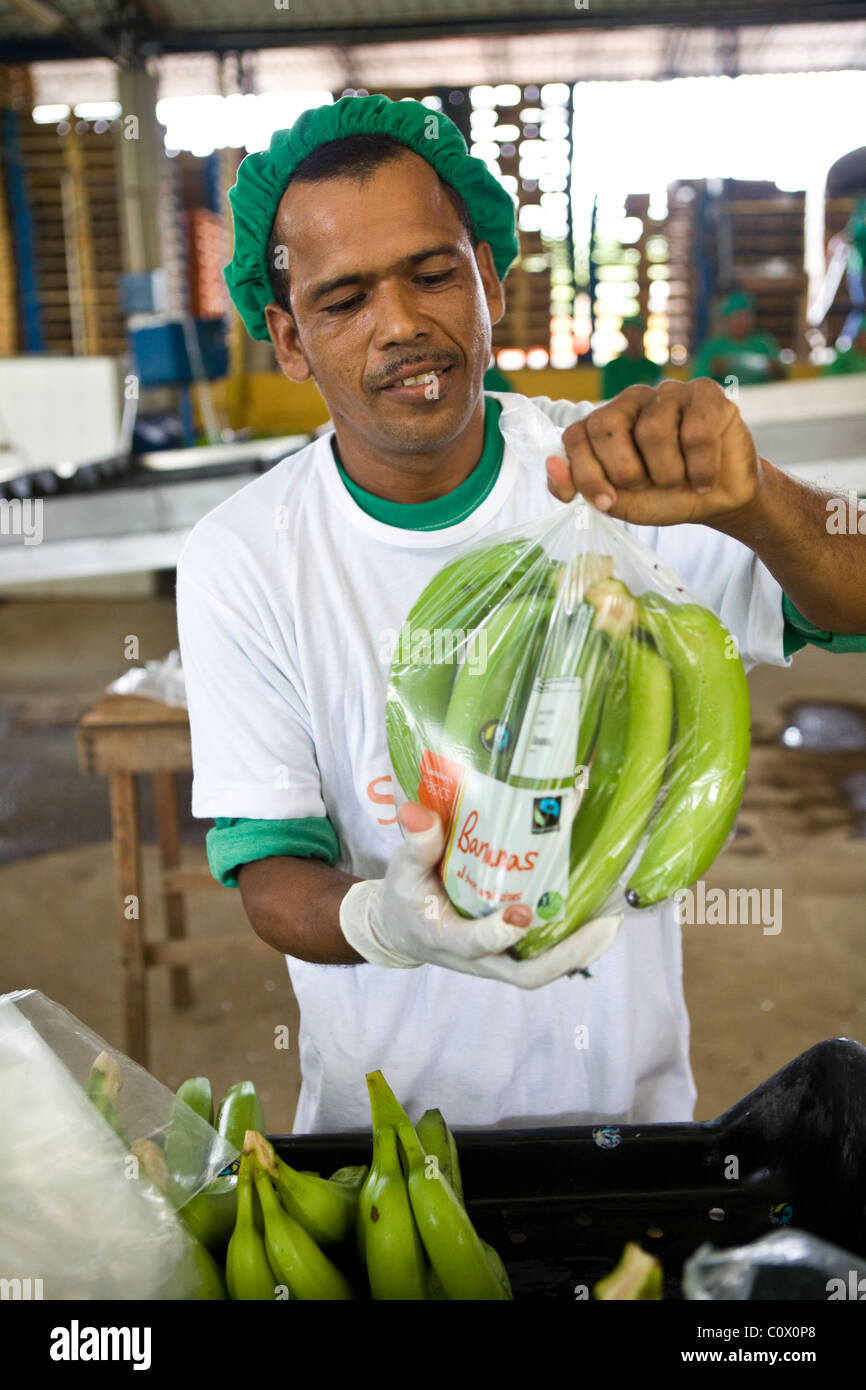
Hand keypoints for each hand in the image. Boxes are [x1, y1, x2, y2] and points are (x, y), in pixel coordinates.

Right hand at [338, 803, 622, 988]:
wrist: (400, 928)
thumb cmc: (405, 896)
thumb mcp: (402, 869)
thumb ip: (416, 844)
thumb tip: (417, 811)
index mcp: (443, 937)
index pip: (473, 944)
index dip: (498, 934)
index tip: (521, 913)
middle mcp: (477, 958)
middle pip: (527, 974)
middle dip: (568, 955)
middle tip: (605, 926)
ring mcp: (496, 961)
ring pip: (543, 969)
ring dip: (580, 951)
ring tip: (612, 920)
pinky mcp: (509, 954)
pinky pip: (544, 956)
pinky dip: (573, 943)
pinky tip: (599, 916)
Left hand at [546, 378, 762, 527]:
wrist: (717, 501)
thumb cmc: (665, 497)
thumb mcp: (620, 502)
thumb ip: (583, 488)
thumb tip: (551, 465)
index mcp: (604, 423)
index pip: (575, 435)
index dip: (587, 473)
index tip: (607, 501)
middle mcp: (632, 401)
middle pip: (607, 427)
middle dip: (627, 472)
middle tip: (649, 486)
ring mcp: (668, 392)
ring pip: (653, 431)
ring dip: (668, 474)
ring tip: (680, 480)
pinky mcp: (706, 394)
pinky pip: (695, 432)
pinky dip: (701, 468)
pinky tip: (705, 478)